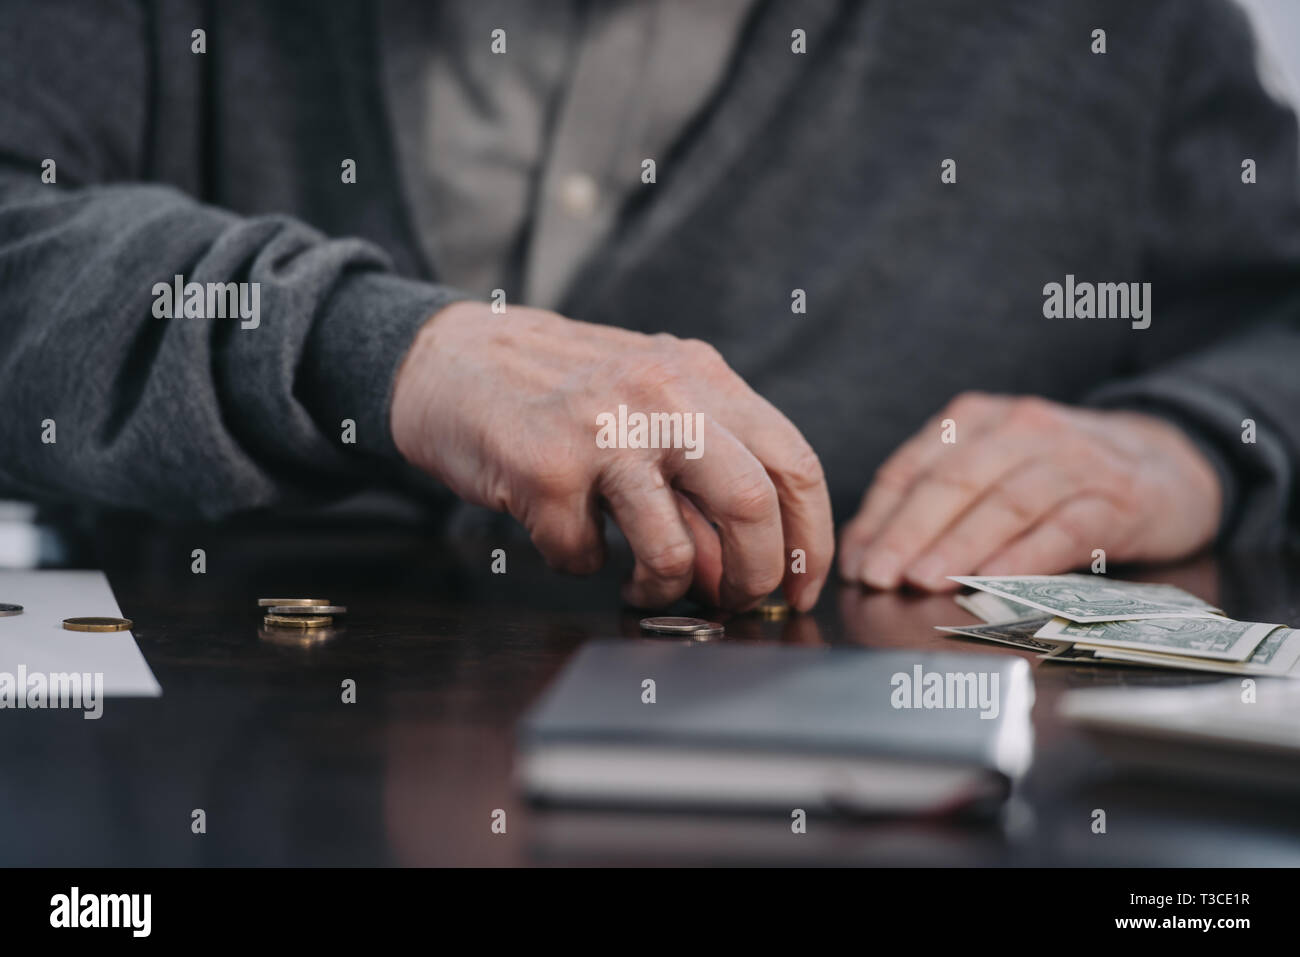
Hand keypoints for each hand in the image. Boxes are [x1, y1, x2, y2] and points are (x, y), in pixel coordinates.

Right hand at [391, 301, 832, 610]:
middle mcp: (662, 394)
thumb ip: (705, 467)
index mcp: (701, 375)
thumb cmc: (559, 391)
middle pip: (752, 506)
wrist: (449, 359)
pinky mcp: (544, 469)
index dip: (810, 540)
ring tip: (640, 587)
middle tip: (732, 601)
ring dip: (663, 593)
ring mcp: (603, 430)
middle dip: (754, 576)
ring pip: (674, 552)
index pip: (794, 463)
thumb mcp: (651, 402)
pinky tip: (565, 535)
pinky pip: (585, 558)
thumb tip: (748, 564)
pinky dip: (580, 563)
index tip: (802, 586)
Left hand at [838, 392, 1222, 590]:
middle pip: (954, 481)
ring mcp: (1074, 461)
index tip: (854, 562)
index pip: (914, 468)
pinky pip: (1064, 527)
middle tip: (877, 577)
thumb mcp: (992, 470)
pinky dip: (1024, 555)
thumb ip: (934, 502)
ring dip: (959, 545)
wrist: (1168, 464)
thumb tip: (865, 554)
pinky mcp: (1118, 500)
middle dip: (909, 532)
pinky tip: (992, 581)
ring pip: (1005, 502)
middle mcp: (1022, 428)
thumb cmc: (1058, 477)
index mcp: (978, 419)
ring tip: (922, 582)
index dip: (880, 517)